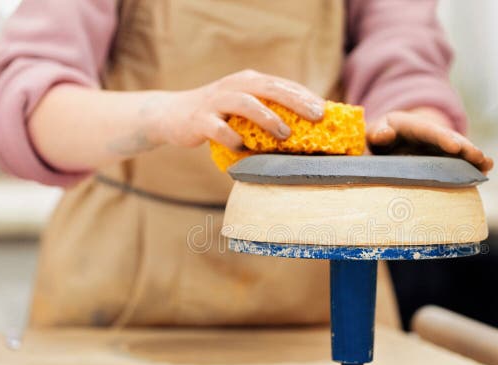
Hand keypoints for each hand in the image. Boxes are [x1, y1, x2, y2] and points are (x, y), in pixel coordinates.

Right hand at [149, 70, 325, 150]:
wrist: (172, 115)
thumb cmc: (218, 115)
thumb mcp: (244, 107)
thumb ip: (268, 112)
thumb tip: (305, 131)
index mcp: (248, 81)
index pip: (282, 84)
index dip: (305, 95)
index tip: (325, 110)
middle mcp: (234, 86)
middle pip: (269, 88)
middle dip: (295, 101)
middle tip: (316, 116)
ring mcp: (215, 102)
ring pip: (245, 103)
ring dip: (268, 118)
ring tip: (286, 134)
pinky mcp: (200, 120)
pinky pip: (219, 129)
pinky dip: (234, 140)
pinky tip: (244, 150)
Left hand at [366, 107, 493, 173]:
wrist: (388, 139)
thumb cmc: (379, 138)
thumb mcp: (373, 132)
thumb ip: (376, 133)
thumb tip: (385, 134)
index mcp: (411, 126)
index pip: (428, 131)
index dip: (441, 138)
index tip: (454, 146)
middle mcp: (430, 134)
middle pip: (449, 139)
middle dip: (464, 148)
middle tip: (478, 157)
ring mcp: (439, 146)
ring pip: (459, 150)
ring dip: (473, 157)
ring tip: (487, 165)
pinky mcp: (444, 158)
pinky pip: (460, 161)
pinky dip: (472, 165)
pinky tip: (485, 172)